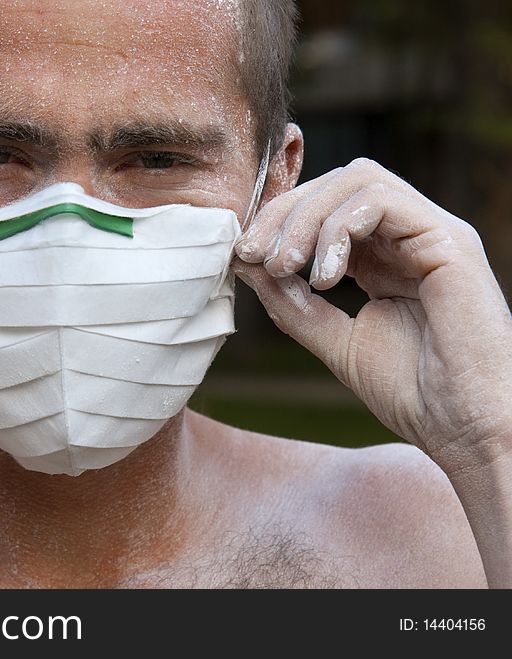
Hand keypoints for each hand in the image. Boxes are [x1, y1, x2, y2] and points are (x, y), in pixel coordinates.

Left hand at [233, 158, 511, 475]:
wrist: (466, 429)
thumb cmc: (413, 393)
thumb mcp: (334, 342)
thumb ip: (292, 304)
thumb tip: (246, 264)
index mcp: (381, 258)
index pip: (323, 208)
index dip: (277, 221)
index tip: (241, 255)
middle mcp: (406, 237)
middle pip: (335, 184)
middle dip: (283, 213)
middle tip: (252, 253)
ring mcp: (430, 234)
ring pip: (357, 180)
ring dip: (305, 218)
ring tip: (283, 267)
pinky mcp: (449, 240)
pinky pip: (382, 200)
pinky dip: (338, 228)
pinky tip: (323, 278)